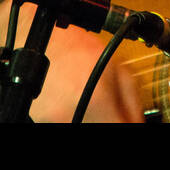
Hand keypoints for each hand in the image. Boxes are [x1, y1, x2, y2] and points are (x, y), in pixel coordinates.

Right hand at [0, 0, 144, 121]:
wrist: (33, 39)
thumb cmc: (73, 45)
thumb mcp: (116, 63)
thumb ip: (131, 97)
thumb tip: (136, 119)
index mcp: (96, 101)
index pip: (124, 128)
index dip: (130, 123)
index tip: (129, 118)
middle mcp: (71, 116)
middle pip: (103, 130)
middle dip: (112, 120)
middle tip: (112, 109)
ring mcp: (52, 122)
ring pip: (85, 127)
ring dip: (95, 119)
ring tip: (92, 102)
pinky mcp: (40, 121)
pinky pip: (69, 122)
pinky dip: (77, 116)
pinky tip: (76, 103)